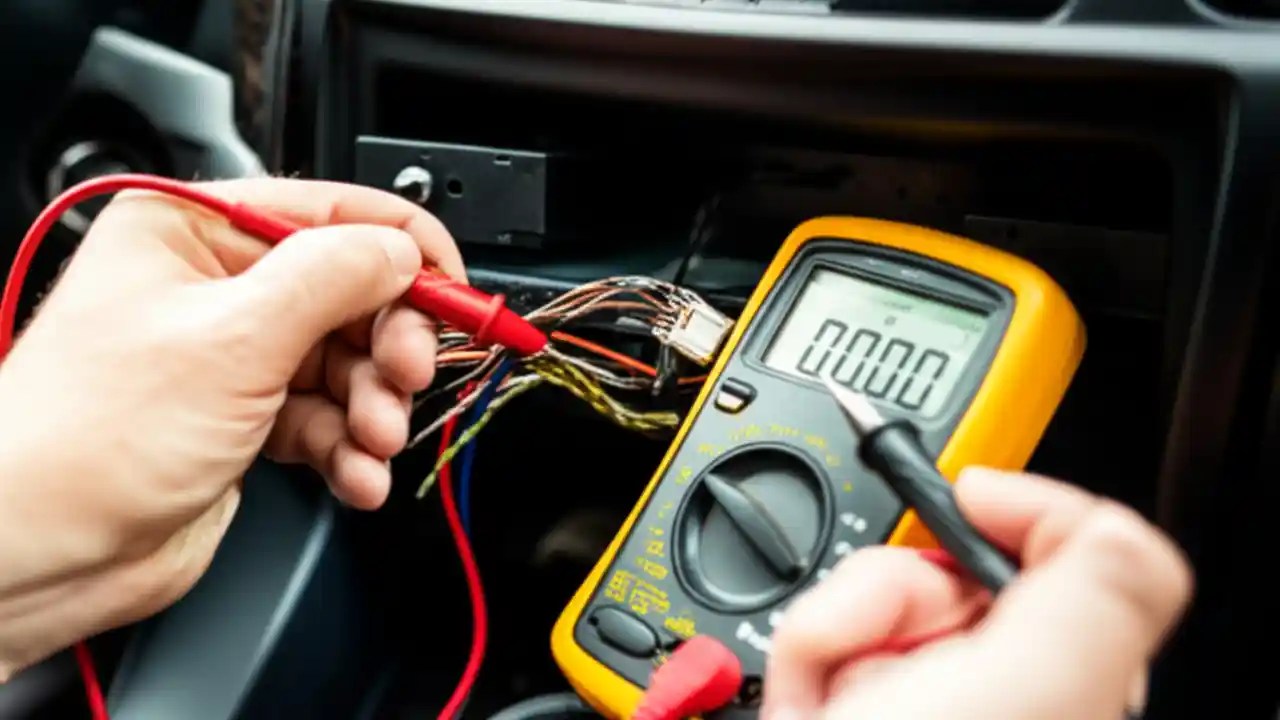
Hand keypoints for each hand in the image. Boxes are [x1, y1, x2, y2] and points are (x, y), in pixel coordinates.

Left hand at [0, 178, 462, 678]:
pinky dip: (350, 449)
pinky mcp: (245, 417)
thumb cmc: (87, 438)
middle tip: (409, 378)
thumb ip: (331, 280)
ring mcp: (233, 354)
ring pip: (347, 363)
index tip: (457, 290)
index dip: (405, 251)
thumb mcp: (231, 339)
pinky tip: (355, 474)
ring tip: (372, 442)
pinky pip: (326, 418)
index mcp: (194, 230)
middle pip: (351, 294)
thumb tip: (399, 250)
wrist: (41, 552)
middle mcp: (217, 286)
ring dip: (373, 409)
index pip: (330, 214)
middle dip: (388, 346)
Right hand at [763, 469, 1192, 719]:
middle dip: (903, 597)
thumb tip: (1055, 504)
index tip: (971, 503)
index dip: (1026, 512)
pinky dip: (810, 660)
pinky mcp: (867, 706)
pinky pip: (833, 638)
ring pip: (887, 597)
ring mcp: (935, 702)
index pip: (1085, 551)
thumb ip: (1104, 582)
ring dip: (841, 635)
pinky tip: (815, 711)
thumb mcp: (1041, 692)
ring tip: (838, 704)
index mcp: (1085, 686)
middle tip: (893, 655)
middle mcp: (1017, 695)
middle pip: (967, 570)